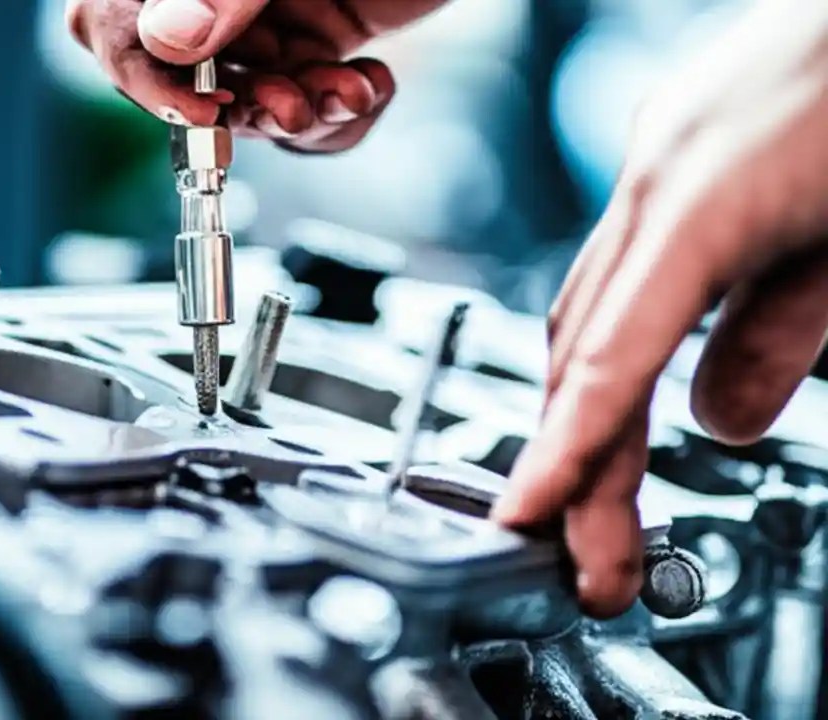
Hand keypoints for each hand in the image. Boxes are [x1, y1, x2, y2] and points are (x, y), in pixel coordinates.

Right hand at [66, 0, 444, 151]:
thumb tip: (165, 35)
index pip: (113, 17)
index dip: (141, 71)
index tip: (196, 110)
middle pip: (177, 75)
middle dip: (240, 105)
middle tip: (289, 106)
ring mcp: (262, 18)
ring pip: (246, 102)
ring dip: (297, 113)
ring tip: (345, 92)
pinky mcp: (315, 44)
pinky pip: (304, 104)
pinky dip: (339, 109)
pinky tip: (371, 81)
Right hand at [493, 0, 827, 617]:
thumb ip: (790, 333)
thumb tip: (722, 417)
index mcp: (700, 201)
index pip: (612, 357)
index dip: (564, 452)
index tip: (529, 522)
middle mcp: (655, 175)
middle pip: (581, 340)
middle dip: (577, 456)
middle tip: (592, 556)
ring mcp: (658, 154)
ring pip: (590, 300)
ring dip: (590, 400)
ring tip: (607, 486)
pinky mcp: (677, 145)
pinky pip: (622, 258)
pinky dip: (620, 333)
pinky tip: (642, 375)